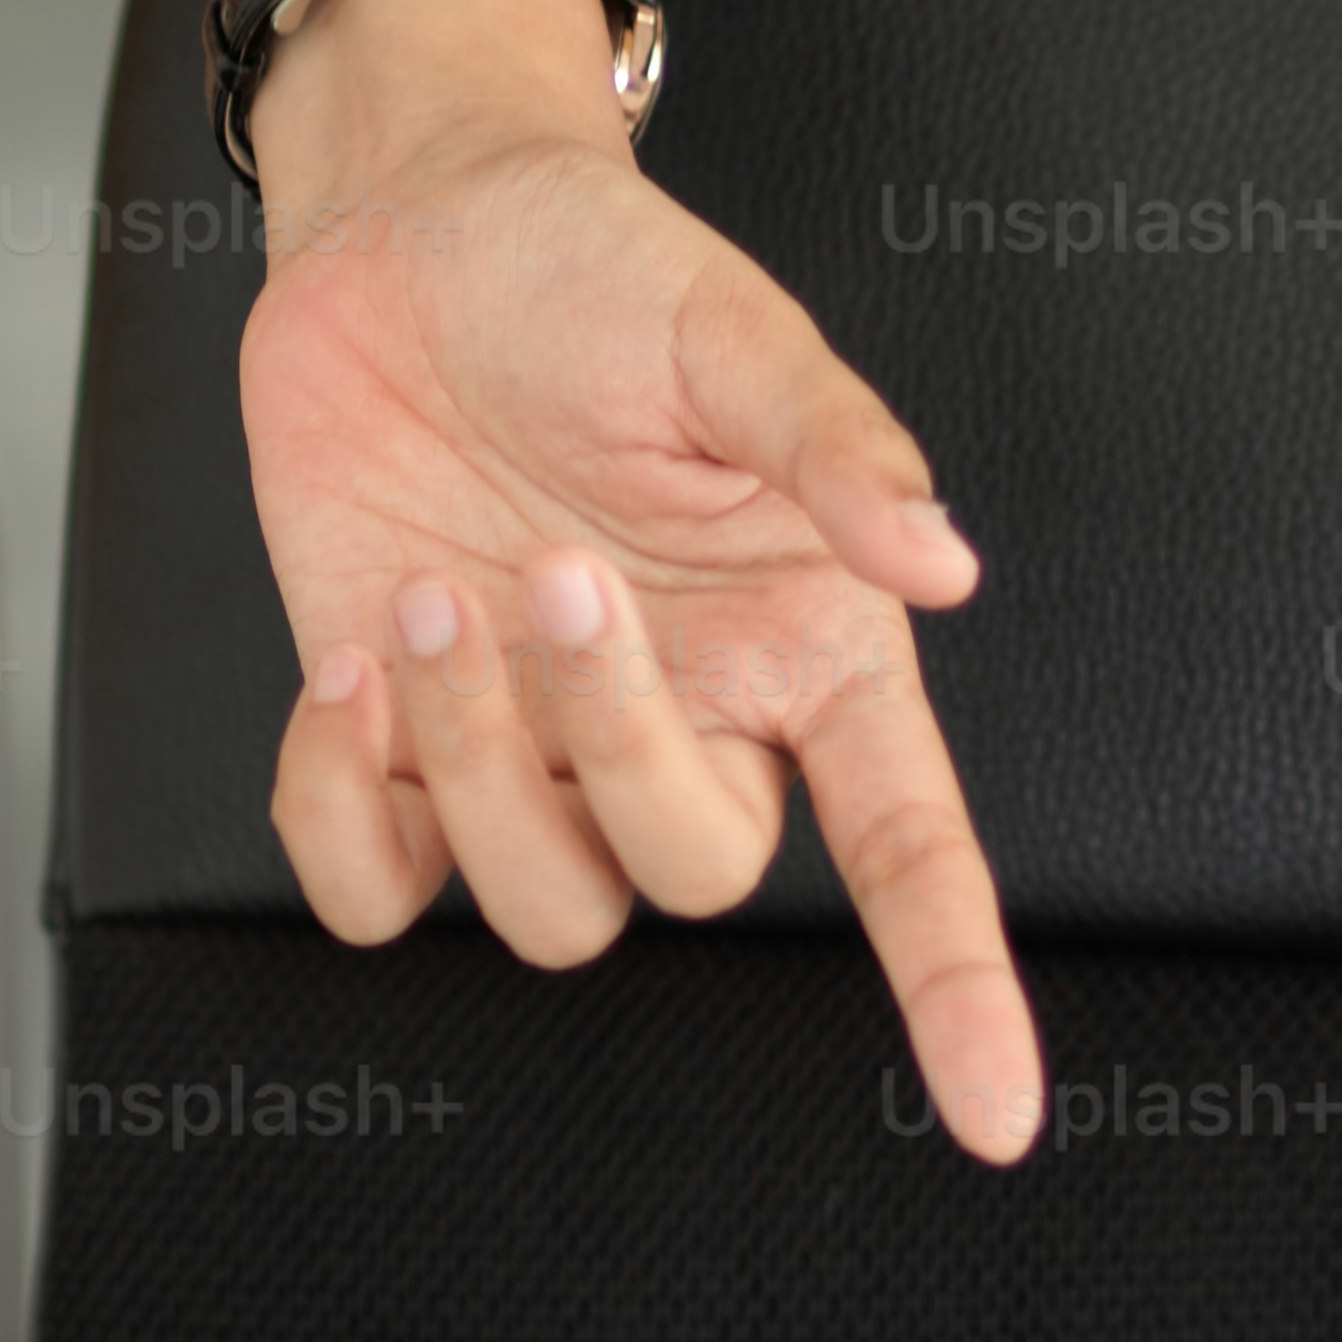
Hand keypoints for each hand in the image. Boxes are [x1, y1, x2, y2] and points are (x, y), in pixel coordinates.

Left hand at [235, 0, 1043, 1153]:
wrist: (412, 228)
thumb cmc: (593, 271)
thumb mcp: (734, 333)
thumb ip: (842, 451)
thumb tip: (946, 562)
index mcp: (808, 645)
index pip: (912, 851)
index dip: (959, 986)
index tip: (1001, 1113)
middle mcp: (691, 720)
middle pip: (700, 875)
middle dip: (615, 745)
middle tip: (553, 571)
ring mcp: (544, 750)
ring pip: (544, 906)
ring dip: (472, 763)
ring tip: (436, 598)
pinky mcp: (398, 749)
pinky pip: (377, 894)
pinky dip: (340, 814)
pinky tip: (351, 681)